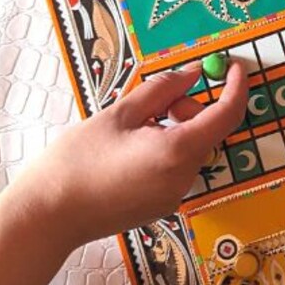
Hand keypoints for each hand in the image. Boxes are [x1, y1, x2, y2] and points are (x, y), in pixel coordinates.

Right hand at [2, 61, 247, 249]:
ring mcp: (175, 196)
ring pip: (191, 149)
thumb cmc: (77, 162)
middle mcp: (183, 178)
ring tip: (133, 130)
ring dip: (176, 130)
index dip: (236, 87)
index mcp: (177, 152)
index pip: (226, 115)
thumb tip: (191, 75)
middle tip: (157, 103)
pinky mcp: (163, 206)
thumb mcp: (119, 114)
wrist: (48, 216)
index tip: (234, 68)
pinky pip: (177, 168)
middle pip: (207, 132)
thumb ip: (162, 90)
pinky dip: (166, 151)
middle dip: (189, 109)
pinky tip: (130, 151)